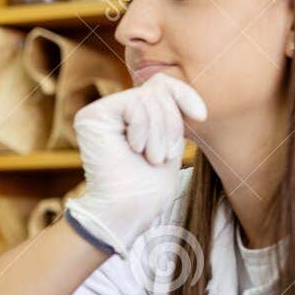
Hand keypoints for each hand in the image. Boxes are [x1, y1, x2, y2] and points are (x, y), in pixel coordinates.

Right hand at [64, 73, 207, 256]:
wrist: (127, 212)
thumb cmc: (148, 188)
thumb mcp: (168, 142)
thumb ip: (166, 112)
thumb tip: (167, 82)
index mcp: (130, 116)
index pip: (161, 86)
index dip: (184, 95)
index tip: (202, 117)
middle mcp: (111, 110)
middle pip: (157, 91)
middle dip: (170, 123)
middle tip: (162, 155)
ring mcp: (99, 112)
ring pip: (148, 98)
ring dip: (159, 132)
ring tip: (152, 157)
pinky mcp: (92, 116)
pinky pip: (133, 104)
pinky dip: (144, 128)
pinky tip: (135, 149)